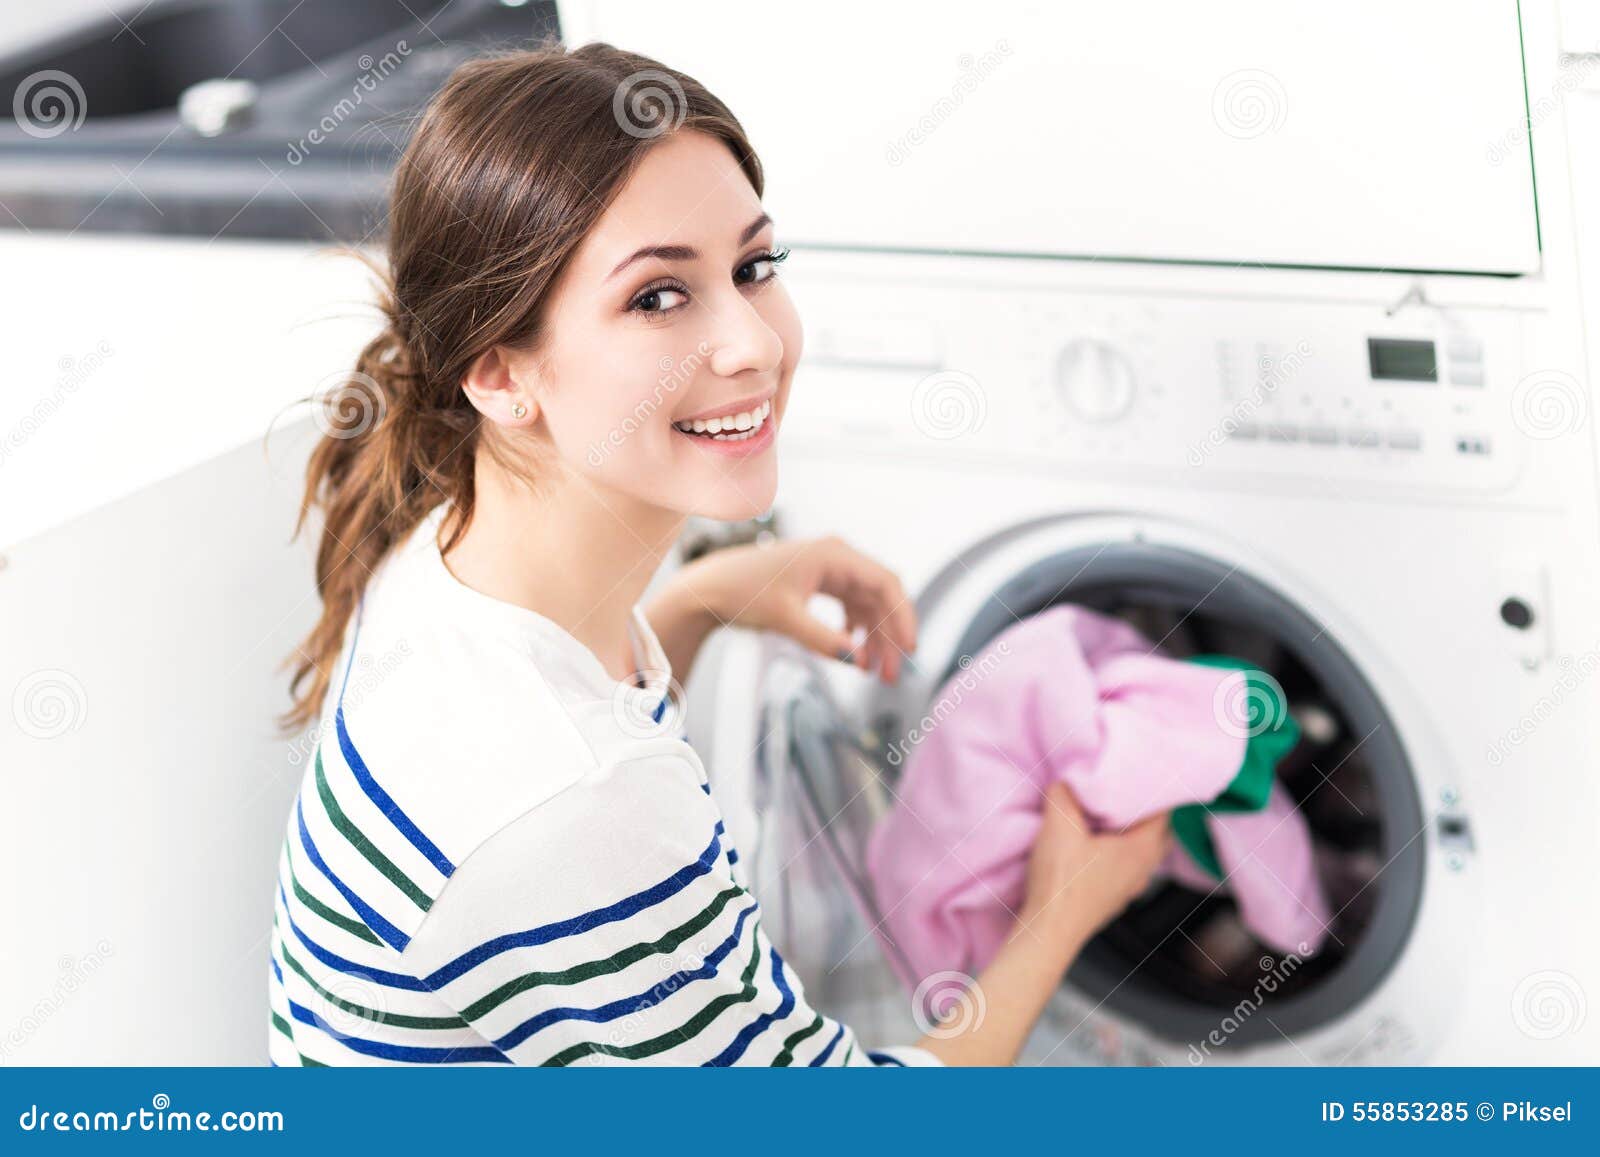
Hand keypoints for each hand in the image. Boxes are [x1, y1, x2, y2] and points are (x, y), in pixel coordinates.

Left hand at [672, 536, 916, 683]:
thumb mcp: (785, 619)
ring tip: (876, 673)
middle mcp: (838, 557)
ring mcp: (831, 570)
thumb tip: (856, 661)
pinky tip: (854, 653)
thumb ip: (822, 640)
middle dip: (890, 635)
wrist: (712, 587)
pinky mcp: (822, 583)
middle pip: (881, 597)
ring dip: (875, 638)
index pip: (886, 582)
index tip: (909, 648)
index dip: (903, 616)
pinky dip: (857, 631)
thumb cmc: (744, 592)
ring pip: (869, 605)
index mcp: (834, 554)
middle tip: (892, 674)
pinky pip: (852, 607)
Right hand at [1015, 782, 1173, 960]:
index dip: (1153, 788)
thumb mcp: (1058, 825)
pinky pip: (1125, 866)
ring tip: (1107, 815)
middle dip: (1145, 810)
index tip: (1138, 772)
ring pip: (1142, 851)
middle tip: (1125, 791)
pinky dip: (1117, 851)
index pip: (1164, 810)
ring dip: (1130, 832)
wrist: (1048, 931)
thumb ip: (1063, 794)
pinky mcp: (1112, 899)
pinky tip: (1093, 845)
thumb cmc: (1061, 882)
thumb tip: (1065, 783)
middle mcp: (1144, 870)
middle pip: (1158, 832)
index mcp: (1143, 849)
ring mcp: (1130, 888)